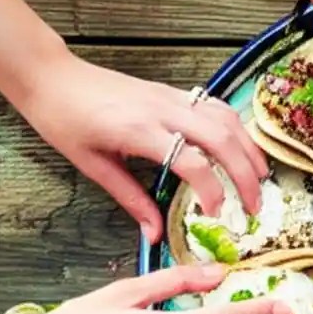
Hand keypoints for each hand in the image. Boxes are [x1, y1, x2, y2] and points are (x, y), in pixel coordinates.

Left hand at [14, 52, 267, 242]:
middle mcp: (163, 110)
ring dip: (248, 150)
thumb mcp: (94, 167)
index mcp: (139, 131)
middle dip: (245, 175)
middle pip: (222, 140)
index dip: (211, 192)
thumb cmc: (66, 122)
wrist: (53, 77)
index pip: (193, 162)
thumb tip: (155, 235)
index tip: (214, 216)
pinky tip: (242, 148)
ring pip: (227, 119)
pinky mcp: (174, 91)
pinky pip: (217, 106)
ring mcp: (172, 97)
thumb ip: (132, 200)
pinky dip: (236, 128)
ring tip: (259, 179)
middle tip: (253, 207)